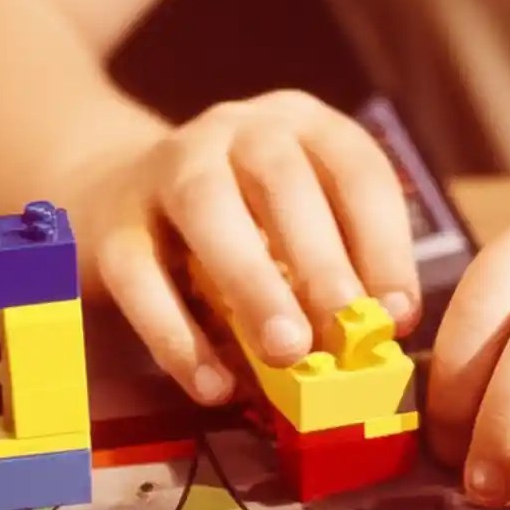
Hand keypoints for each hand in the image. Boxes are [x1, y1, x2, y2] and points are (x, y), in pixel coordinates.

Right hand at [85, 90, 420, 404]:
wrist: (115, 193)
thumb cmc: (240, 221)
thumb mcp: (297, 228)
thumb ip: (337, 270)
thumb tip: (378, 337)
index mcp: (301, 125)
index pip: (356, 170)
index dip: (384, 244)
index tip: (398, 315)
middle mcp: (235, 129)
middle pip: (282, 180)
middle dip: (320, 259)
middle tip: (346, 332)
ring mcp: (166, 166)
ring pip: (208, 208)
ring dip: (253, 283)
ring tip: (288, 351)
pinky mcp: (111, 223)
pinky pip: (140, 276)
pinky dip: (177, 335)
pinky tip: (214, 385)